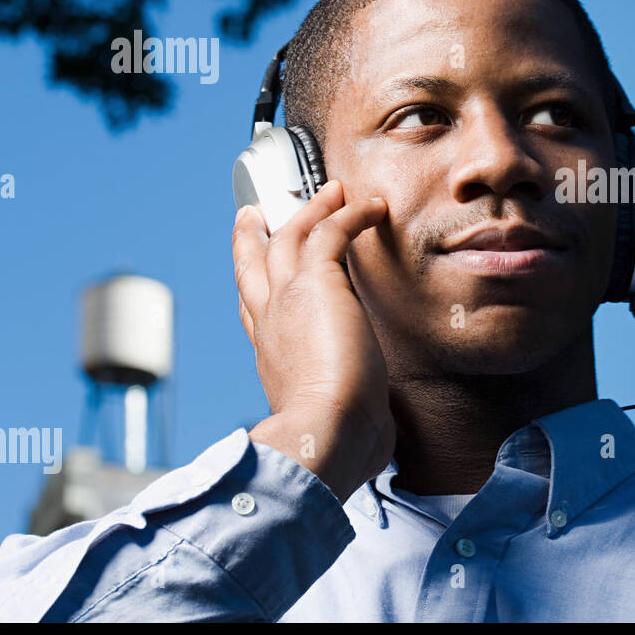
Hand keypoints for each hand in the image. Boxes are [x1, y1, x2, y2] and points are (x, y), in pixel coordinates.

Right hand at [232, 179, 394, 501]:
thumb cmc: (338, 444)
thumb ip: (355, 421)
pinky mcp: (317, 282)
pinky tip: (371, 205)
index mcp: (272, 360)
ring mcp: (288, 299)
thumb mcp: (341, 425)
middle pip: (253, 267)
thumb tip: (382, 438)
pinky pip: (331, 230)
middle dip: (253, 238)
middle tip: (253, 213)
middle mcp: (271, 325)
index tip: (258, 275)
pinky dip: (349, 212)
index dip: (256, 289)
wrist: (324, 434)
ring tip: (330, 191)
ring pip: (290, 237)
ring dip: (310, 210)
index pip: (257, 315)